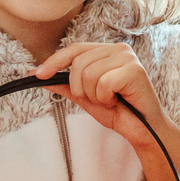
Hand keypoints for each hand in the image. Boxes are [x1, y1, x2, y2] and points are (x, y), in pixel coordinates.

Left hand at [34, 43, 179, 180]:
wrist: (142, 130)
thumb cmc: (119, 112)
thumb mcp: (85, 97)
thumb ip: (64, 84)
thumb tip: (37, 75)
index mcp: (107, 51)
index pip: (74, 49)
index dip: (54, 61)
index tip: (37, 75)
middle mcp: (119, 49)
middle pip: (78, 63)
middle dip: (81, 89)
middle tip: (100, 99)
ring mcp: (128, 57)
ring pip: (88, 73)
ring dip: (95, 96)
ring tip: (110, 100)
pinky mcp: (134, 70)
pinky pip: (103, 83)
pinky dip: (106, 98)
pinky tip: (118, 101)